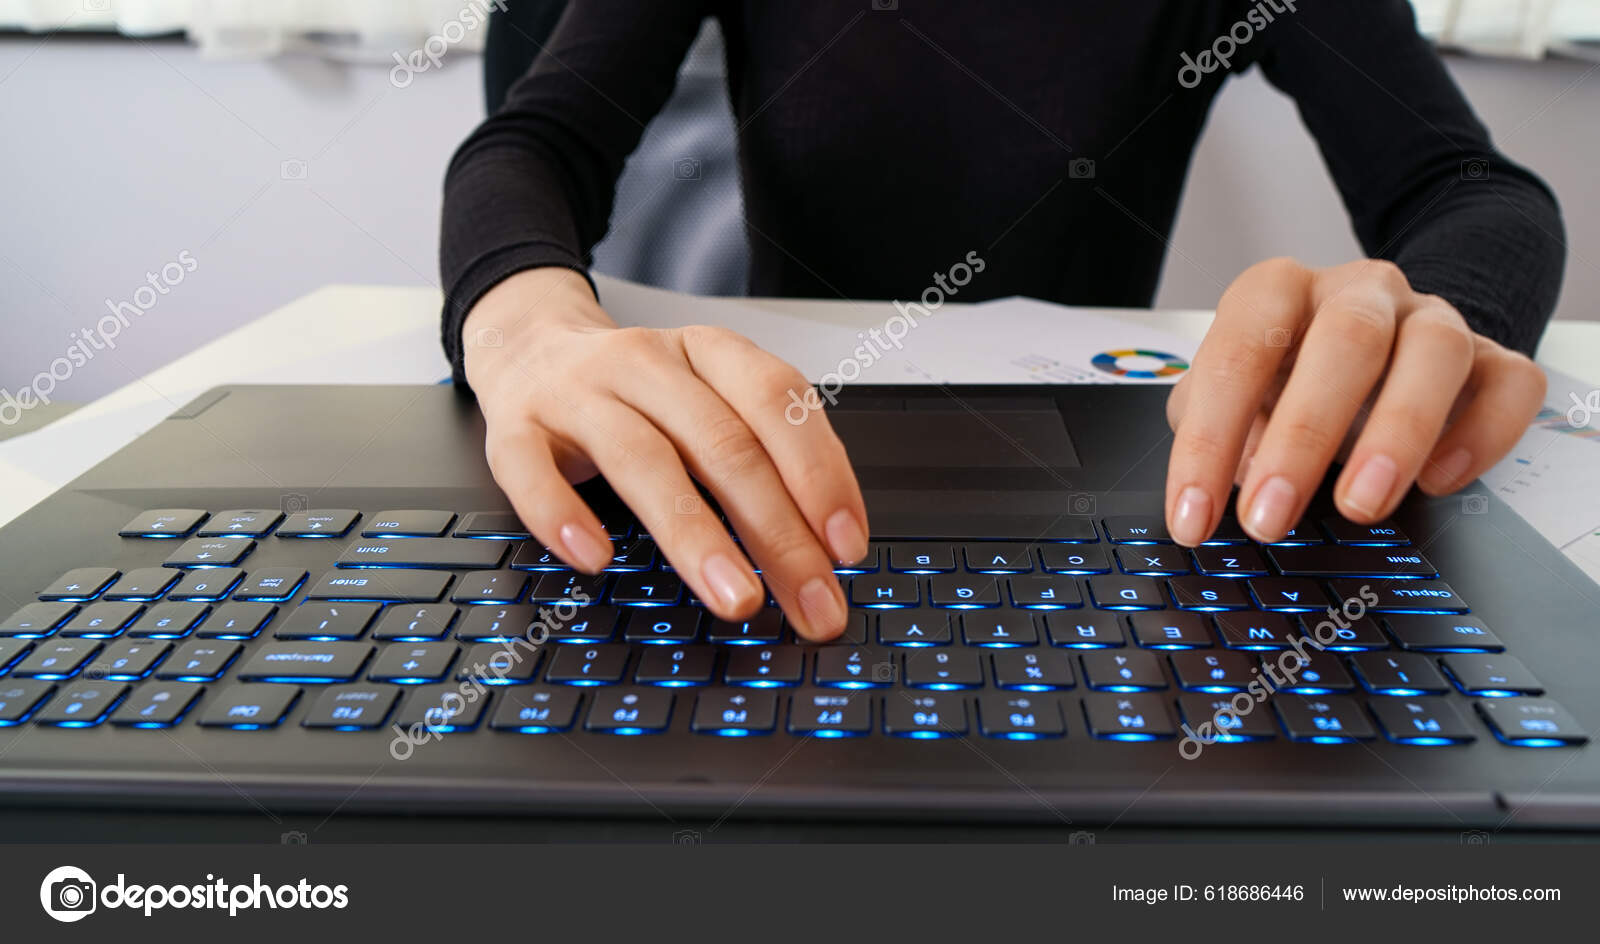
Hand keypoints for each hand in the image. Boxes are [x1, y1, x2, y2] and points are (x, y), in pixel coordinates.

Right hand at [462, 267, 868, 638]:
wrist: (530, 347)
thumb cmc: (639, 393)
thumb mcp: (709, 399)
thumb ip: (765, 455)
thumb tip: (827, 547)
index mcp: (707, 351)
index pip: (777, 401)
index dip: (819, 473)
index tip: (847, 545)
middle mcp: (645, 363)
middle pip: (723, 445)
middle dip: (778, 534)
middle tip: (812, 601)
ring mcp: (576, 393)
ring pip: (641, 460)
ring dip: (694, 535)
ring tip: (735, 597)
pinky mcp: (514, 427)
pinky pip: (532, 472)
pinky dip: (563, 516)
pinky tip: (597, 558)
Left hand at [1164, 258, 1544, 545]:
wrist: (1376, 339)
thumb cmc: (1286, 371)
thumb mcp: (1234, 394)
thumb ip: (1216, 426)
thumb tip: (1223, 480)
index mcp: (1277, 291)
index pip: (1238, 353)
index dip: (1209, 439)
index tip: (1194, 516)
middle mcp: (1357, 292)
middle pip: (1345, 340)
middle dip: (1302, 437)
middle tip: (1269, 518)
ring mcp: (1431, 316)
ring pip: (1435, 350)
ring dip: (1397, 433)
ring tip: (1360, 506)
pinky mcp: (1492, 355)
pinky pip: (1507, 383)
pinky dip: (1480, 434)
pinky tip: (1440, 480)